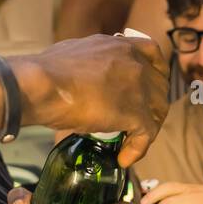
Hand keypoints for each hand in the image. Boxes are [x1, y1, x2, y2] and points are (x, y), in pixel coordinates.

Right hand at [9, 34, 168, 167]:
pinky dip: (137, 149)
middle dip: (152, 104)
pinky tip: (124, 158)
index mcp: (120, 45)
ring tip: (129, 143)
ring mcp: (138, 86)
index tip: (148, 85)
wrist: (42, 85)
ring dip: (147, 129)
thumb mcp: (76, 53)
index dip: (155, 71)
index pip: (152, 52)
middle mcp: (134, 62)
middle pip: (160, 85)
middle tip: (136, 120)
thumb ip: (91, 61)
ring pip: (158, 110)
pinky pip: (147, 134)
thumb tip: (83, 75)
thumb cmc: (46, 70)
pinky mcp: (135, 112)